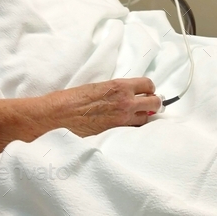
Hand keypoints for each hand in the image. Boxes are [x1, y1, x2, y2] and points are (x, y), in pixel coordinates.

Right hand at [40, 78, 161, 136]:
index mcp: (120, 86)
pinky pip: (134, 129)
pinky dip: (134, 126)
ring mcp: (122, 118)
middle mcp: (126, 101)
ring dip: (144, 116)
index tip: (147, 91)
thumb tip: (127, 94)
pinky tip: (128, 125)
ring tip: (137, 115)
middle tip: (149, 104)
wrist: (61, 113)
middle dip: (154, 103)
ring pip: (147, 118)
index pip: (148, 84)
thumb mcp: (99, 86)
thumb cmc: (75, 97)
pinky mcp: (116, 130)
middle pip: (154, 102)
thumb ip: (117, 90)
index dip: (149, 88)